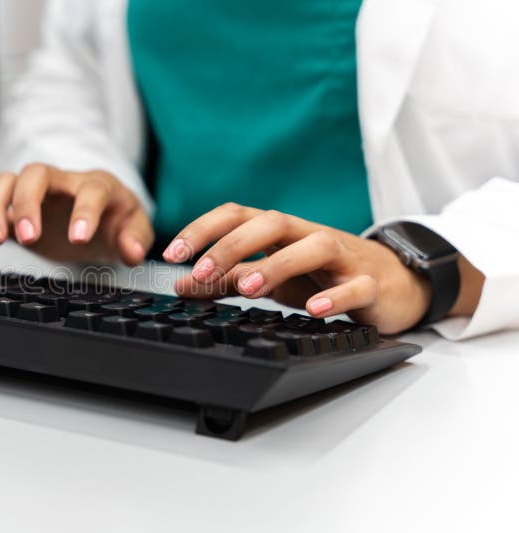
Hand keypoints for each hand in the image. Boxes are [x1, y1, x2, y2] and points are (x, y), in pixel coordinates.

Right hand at [0, 163, 153, 265]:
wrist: (100, 218)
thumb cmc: (117, 220)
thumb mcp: (134, 229)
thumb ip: (136, 239)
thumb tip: (133, 253)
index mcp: (95, 185)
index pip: (89, 188)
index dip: (83, 210)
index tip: (78, 237)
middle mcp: (60, 182)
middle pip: (35, 173)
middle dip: (28, 203)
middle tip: (28, 237)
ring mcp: (33, 195)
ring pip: (6, 184)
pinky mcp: (13, 211)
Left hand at [163, 203, 434, 333]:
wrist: (393, 282)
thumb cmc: (324, 276)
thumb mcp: (272, 278)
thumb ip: (229, 280)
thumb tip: (183, 285)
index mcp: (280, 232)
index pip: (236, 215)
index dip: (202, 230)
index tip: (173, 256)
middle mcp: (308, 235)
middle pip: (270, 223)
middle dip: (232, 246)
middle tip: (201, 273)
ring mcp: (342, 257)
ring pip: (313, 246)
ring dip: (277, 265)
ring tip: (248, 289)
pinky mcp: (370, 282)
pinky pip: (355, 285)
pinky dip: (335, 296)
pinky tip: (314, 309)